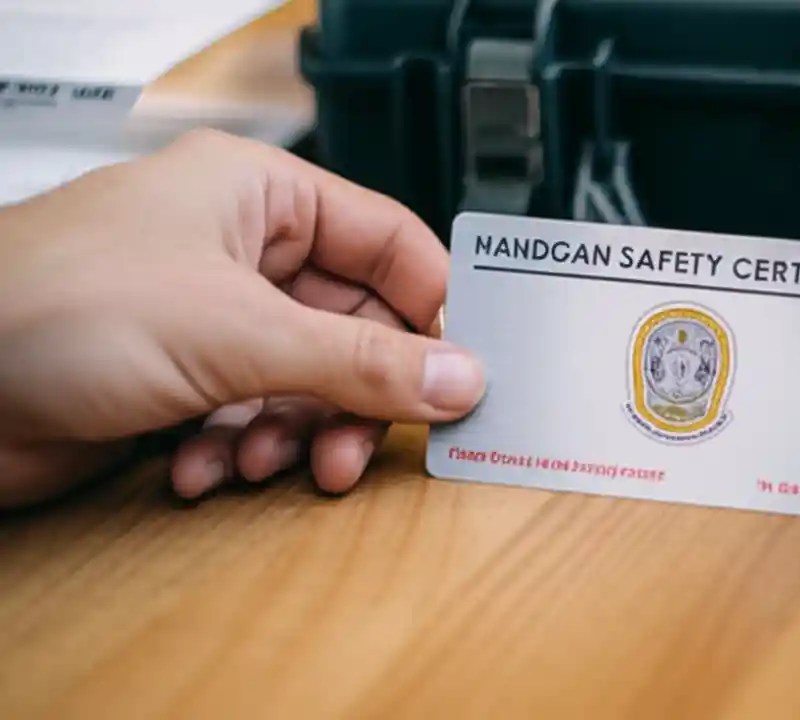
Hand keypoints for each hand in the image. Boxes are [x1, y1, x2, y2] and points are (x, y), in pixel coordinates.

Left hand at [0, 130, 484, 507]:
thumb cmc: (48, 307)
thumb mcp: (239, 333)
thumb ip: (362, 362)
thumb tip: (457, 376)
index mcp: (260, 196)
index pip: (389, 244)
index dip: (431, 310)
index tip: (462, 373)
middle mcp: (237, 250)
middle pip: (351, 326)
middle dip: (352, 397)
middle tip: (358, 446)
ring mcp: (205, 314)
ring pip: (303, 380)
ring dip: (291, 432)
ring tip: (262, 462)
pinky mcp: (174, 376)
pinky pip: (249, 413)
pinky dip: (234, 448)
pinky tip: (199, 466)